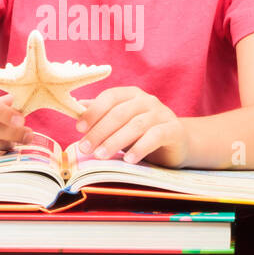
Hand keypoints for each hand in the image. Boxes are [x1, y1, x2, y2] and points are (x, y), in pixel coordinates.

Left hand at [74, 86, 188, 168]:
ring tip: (101, 156)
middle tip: (85, 148)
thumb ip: (101, 115)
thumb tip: (77, 107)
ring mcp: (162, 113)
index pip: (110, 97)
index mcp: (131, 94)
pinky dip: (140, 148)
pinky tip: (128, 160)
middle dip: (99, 131)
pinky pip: (155, 136)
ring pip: (136, 125)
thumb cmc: (142, 132)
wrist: (177, 142)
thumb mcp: (120, 123)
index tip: (79, 128)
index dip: (93, 112)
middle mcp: (147, 100)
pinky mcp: (174, 129)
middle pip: (120, 113)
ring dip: (115, 141)